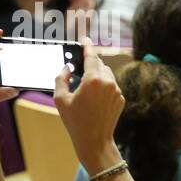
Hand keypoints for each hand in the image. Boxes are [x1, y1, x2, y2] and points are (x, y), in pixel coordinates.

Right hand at [54, 37, 124, 174]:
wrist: (94, 141)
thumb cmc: (75, 122)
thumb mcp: (60, 99)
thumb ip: (61, 78)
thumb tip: (67, 68)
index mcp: (92, 80)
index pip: (91, 56)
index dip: (87, 46)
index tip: (86, 39)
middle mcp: (108, 82)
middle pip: (99, 64)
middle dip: (90, 65)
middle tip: (80, 73)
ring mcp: (117, 91)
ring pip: (107, 74)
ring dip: (97, 76)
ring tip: (86, 90)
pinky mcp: (121, 98)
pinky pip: (112, 86)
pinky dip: (104, 87)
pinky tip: (95, 101)